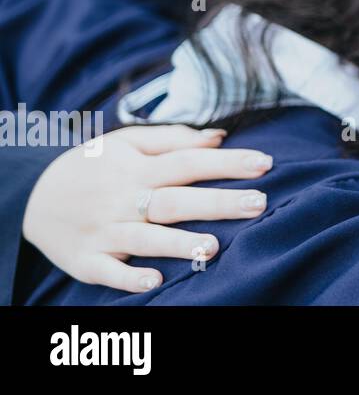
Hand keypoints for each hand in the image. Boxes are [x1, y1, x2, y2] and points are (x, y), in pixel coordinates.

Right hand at [21, 124, 272, 292]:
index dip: (228, 162)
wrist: (31, 198)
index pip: (189, 162)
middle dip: (218, 202)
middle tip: (259, 203)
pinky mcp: (86, 260)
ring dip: (178, 243)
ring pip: (145, 238)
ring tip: (213, 247)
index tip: (266, 163)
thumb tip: (220, 136)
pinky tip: (156, 282)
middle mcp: (124, 200)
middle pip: (176, 200)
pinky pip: (109, 272)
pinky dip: (130, 278)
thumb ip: (173, 138)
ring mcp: (105, 232)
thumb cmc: (92, 167)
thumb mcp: (125, 142)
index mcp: (138, 169)